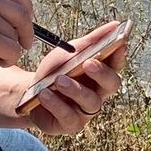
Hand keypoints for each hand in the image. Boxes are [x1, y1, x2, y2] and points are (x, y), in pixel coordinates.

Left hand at [14, 32, 128, 135]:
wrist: (29, 92)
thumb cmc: (56, 70)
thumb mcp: (71, 52)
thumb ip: (92, 40)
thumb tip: (116, 25)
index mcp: (101, 73)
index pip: (117, 64)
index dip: (120, 55)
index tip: (119, 43)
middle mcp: (99, 93)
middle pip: (112, 85)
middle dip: (102, 73)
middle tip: (88, 63)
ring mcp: (85, 111)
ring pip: (90, 102)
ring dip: (76, 89)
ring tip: (59, 80)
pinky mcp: (70, 124)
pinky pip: (68, 117)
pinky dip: (56, 104)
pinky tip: (44, 94)